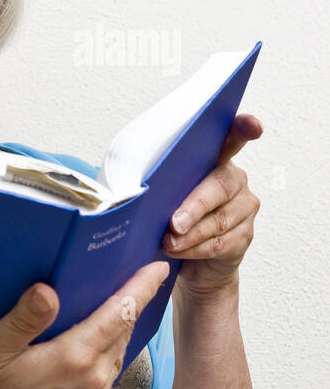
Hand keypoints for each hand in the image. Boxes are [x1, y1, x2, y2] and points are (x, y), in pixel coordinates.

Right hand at [0, 260, 169, 388]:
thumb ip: (23, 319)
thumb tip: (49, 290)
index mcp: (74, 356)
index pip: (120, 313)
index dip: (141, 287)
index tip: (158, 266)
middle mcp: (93, 378)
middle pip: (123, 330)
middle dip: (134, 302)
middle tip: (139, 277)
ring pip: (116, 352)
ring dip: (121, 328)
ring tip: (117, 307)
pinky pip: (107, 372)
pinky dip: (108, 350)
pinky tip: (95, 346)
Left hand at [161, 113, 262, 297]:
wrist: (185, 263)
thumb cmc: (167, 222)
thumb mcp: (157, 198)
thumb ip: (157, 186)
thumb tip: (136, 188)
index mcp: (212, 162)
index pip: (231, 139)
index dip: (242, 129)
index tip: (252, 125)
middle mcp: (233, 181)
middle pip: (221, 185)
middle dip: (195, 205)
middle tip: (174, 223)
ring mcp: (243, 208)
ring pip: (220, 219)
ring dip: (190, 233)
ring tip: (168, 242)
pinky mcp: (244, 236)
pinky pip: (221, 242)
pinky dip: (195, 249)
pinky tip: (178, 251)